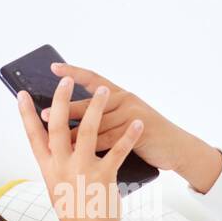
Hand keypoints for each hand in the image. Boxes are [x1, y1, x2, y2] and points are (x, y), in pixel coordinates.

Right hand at [16, 75, 144, 220]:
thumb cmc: (74, 212)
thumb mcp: (57, 185)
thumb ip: (58, 163)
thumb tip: (58, 141)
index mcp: (48, 168)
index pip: (33, 136)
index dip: (27, 114)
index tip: (23, 95)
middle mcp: (62, 166)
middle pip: (57, 126)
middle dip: (61, 100)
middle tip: (65, 81)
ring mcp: (82, 171)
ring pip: (87, 131)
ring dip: (95, 108)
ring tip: (103, 90)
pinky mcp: (103, 177)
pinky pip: (118, 151)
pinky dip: (129, 135)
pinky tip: (137, 123)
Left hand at [41, 62, 191, 172]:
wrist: (177, 148)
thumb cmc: (148, 136)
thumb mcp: (126, 120)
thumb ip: (105, 116)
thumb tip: (74, 118)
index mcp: (120, 94)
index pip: (93, 78)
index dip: (73, 72)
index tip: (54, 67)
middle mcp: (125, 99)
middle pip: (91, 102)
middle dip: (66, 108)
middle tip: (44, 113)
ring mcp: (132, 114)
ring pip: (98, 122)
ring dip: (74, 131)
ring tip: (56, 138)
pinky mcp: (138, 130)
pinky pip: (110, 139)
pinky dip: (92, 147)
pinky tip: (77, 153)